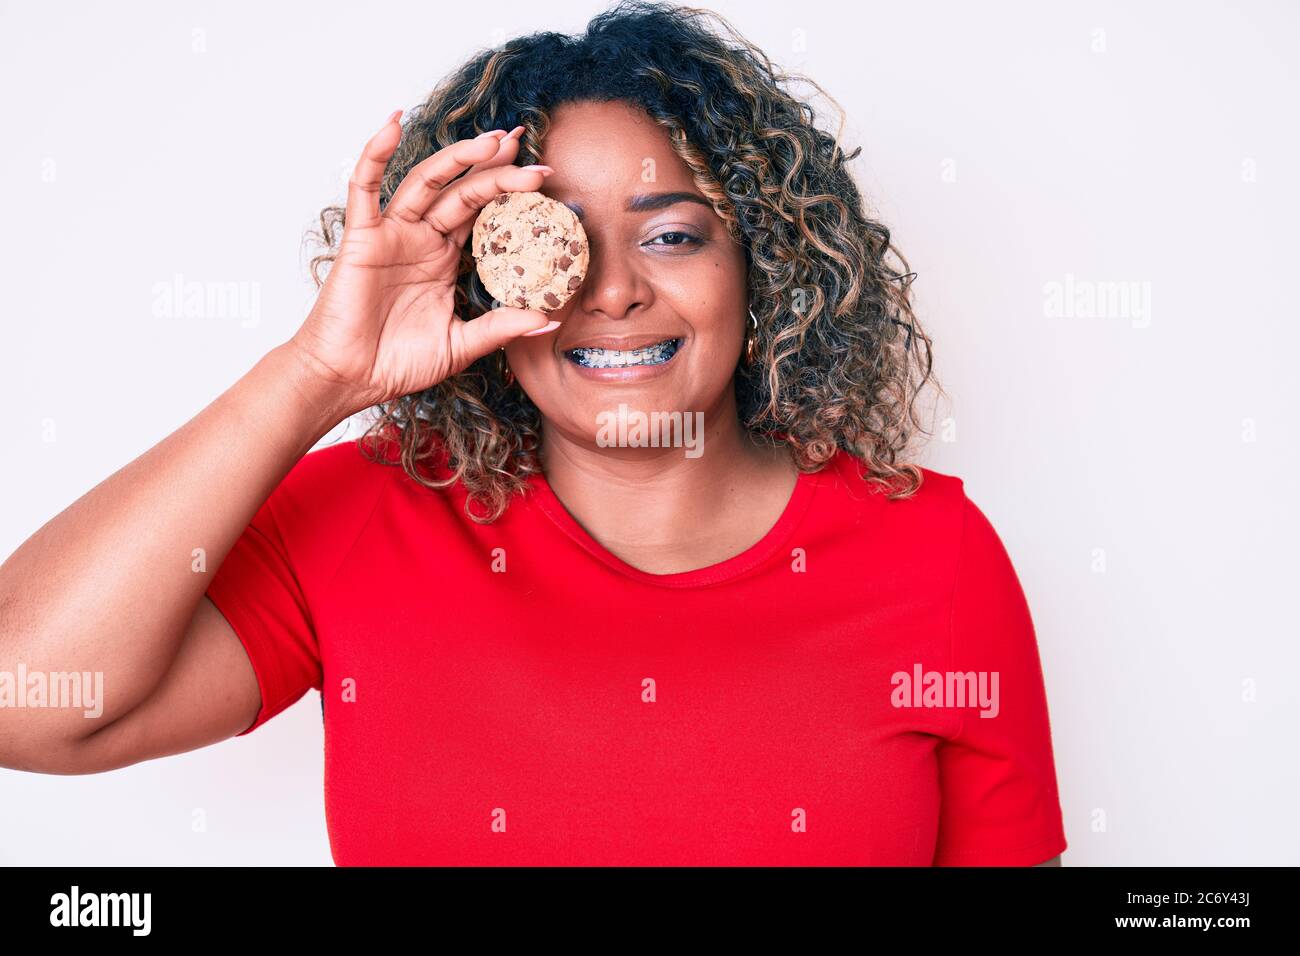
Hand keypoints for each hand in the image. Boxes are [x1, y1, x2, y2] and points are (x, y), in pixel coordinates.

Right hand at [288, 112, 557, 412]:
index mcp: (444, 257)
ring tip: (492, 140)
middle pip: (463, 190)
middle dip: (496, 167)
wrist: (352, 378)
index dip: (509, 190)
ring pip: (426, 181)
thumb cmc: (398, 362)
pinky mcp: (362, 236)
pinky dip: (375, 152)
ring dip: (457, 157)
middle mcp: (421, 238)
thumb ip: (502, 327)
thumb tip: (551, 320)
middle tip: (530, 150)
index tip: (543, 175)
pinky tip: (392, 122)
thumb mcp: (461, 344)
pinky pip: (364, 186)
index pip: (483, 211)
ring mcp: (391, 233)